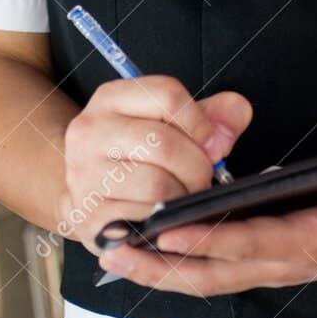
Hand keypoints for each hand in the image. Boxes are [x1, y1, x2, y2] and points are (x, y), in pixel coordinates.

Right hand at [57, 75, 251, 254]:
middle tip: (199, 178)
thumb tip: (233, 120)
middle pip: (166, 144)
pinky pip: (144, 219)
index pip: (168, 95)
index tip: (208, 143)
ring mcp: (84, 174)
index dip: (200, 122)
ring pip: (158, 186)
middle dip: (197, 167)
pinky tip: (161, 217)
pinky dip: (163, 222)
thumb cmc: (136, 155)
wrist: (88, 193)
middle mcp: (89, 130)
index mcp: (111, 98)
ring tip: (180, 197)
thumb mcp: (169, 124)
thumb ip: (210, 115)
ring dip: (182, 198)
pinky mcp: (87, 214)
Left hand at [99, 129, 316, 295]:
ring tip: (111, 249)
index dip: (212, 238)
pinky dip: (173, 263)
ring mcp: (273, 265)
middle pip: (216, 272)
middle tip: (115, 247)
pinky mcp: (263, 258)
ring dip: (158, 268)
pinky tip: (140, 248)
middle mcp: (288, 261)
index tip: (168, 228)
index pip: (256, 242)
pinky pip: (211, 267)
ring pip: (207, 277)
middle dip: (163, 264)